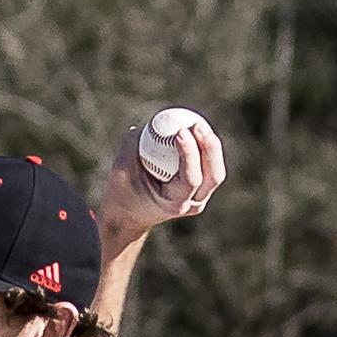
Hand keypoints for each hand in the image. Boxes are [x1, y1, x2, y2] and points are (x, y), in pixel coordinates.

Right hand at [99, 116, 227, 253]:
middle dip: (210, 148)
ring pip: (215, 171)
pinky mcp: (201, 190)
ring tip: (197, 124)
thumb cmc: (122, 190)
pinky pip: (210, 167)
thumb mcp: (121, 167)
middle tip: (197, 125)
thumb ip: (135, 143)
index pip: (191, 178)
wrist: (128, 215)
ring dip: (211, 146)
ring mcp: (199, 198)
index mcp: (174, 203)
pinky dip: (205, 148)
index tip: (180, 131)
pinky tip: (195, 129)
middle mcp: (191, 204)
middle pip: (213, 176)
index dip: (190, 153)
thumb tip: (153, 122)